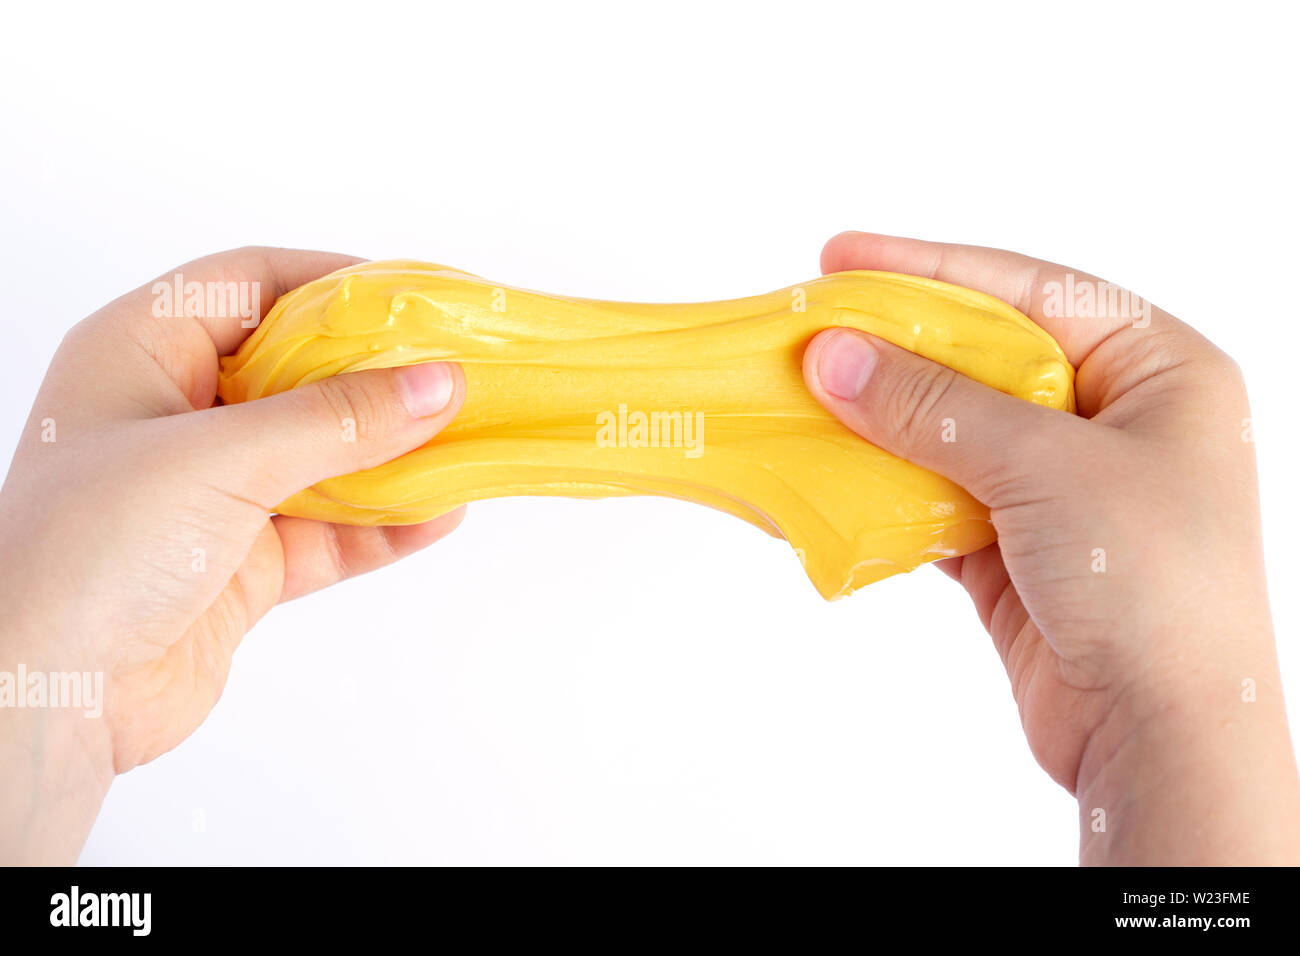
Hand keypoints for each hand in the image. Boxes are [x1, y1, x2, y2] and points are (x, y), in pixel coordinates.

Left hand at [0, 247, 465, 862]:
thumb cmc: (87, 552)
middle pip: (300, 372)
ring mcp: (211, 492)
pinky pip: (328, 528)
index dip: (334, 286)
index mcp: (140, 351)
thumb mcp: (220, 458)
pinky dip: (382, 523)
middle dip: (380, 376)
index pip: (251, 286)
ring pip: (323, 455)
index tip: (418, 299)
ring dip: (392, 454)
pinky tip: (438, 514)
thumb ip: (338, 419)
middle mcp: (176, 414)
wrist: (44, 700)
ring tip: (467, 442)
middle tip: (460, 372)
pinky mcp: (241, 562)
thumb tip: (439, 381)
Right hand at [803, 231, 1299, 863]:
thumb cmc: (1153, 585)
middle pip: (984, 358)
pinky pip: (938, 494)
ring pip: (953, 429)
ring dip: (882, 420)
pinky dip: (886, 487)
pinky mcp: (1019, 547)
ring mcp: (1066, 487)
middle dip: (897, 348)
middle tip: (812, 325)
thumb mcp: (1045, 467)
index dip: (932, 269)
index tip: (844, 256)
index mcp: (1159, 370)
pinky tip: (834, 470)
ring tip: (807, 393)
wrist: (1165, 737)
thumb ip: (933, 405)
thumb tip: (835, 355)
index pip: (1031, 292)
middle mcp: (1115, 420)